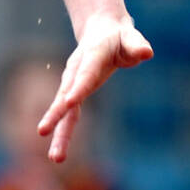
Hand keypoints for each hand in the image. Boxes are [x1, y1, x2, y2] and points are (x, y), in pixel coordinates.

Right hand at [37, 14, 152, 162]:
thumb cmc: (120, 38)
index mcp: (92, 55)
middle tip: (43, 131)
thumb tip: (146, 53)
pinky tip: (59, 153)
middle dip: (56, 114)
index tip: (68, 102)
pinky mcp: (74, 92)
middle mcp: (77, 71)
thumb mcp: (131, 38)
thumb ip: (137, 46)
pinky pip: (68, 115)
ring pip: (63, 109)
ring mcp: (72, 82)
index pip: (85, 73)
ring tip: (56, 158)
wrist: (101, 31)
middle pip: (65, 94)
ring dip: (58, 132)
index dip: (78, 87)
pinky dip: (63, 132)